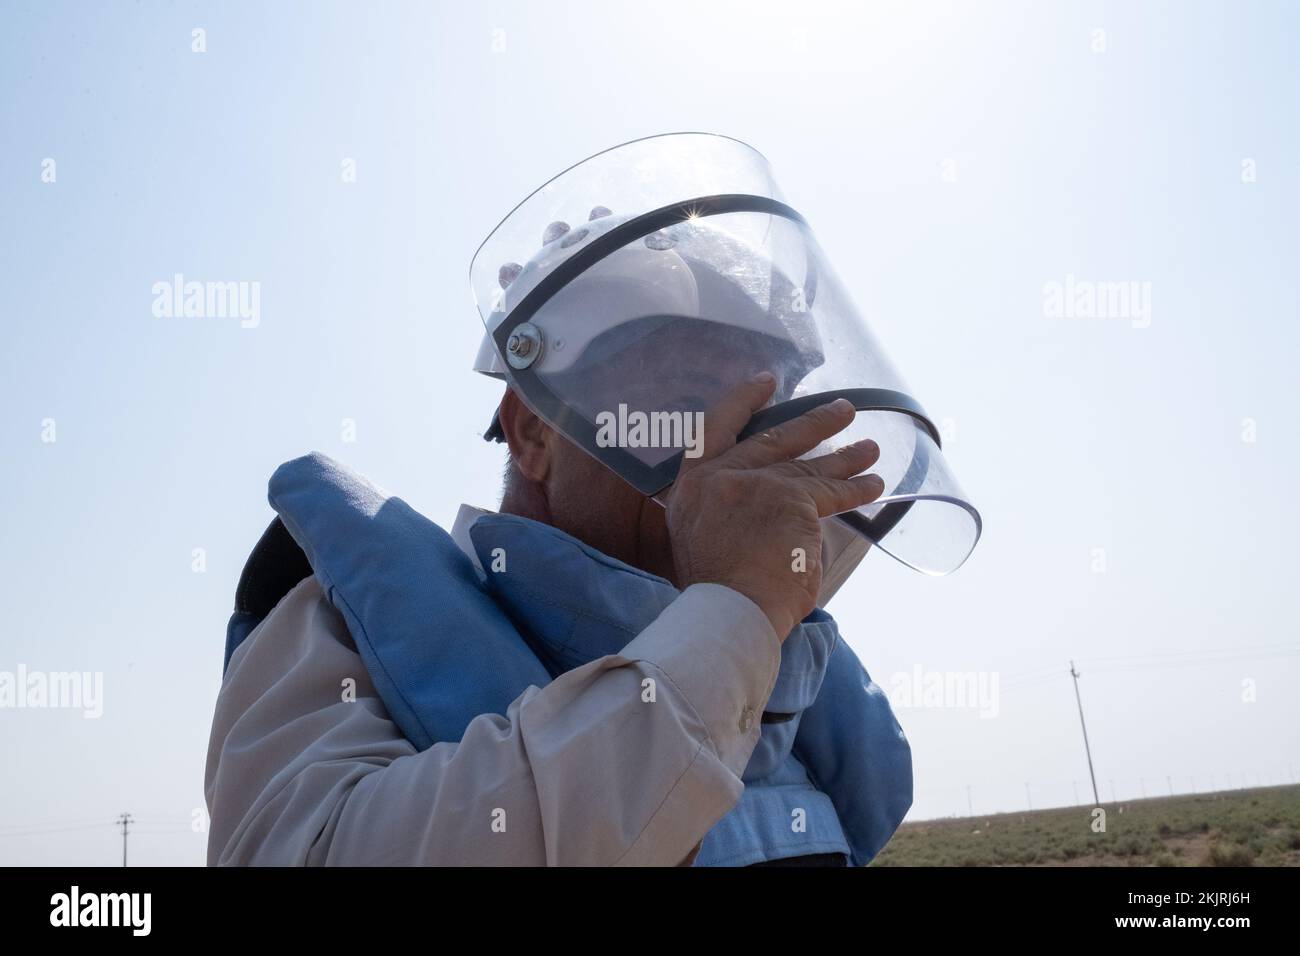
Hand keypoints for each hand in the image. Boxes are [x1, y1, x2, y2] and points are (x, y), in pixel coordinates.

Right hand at [666, 373, 882, 639]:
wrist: (728, 611)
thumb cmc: (717, 591)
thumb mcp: (700, 539)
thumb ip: (727, 511)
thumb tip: (770, 506)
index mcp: (690, 488)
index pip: (713, 429)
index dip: (741, 402)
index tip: (765, 382)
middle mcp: (719, 478)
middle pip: (773, 439)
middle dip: (813, 422)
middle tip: (840, 409)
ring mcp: (755, 483)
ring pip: (808, 464)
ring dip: (844, 454)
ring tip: (870, 446)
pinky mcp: (791, 498)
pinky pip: (831, 491)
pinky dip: (856, 488)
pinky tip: (874, 483)